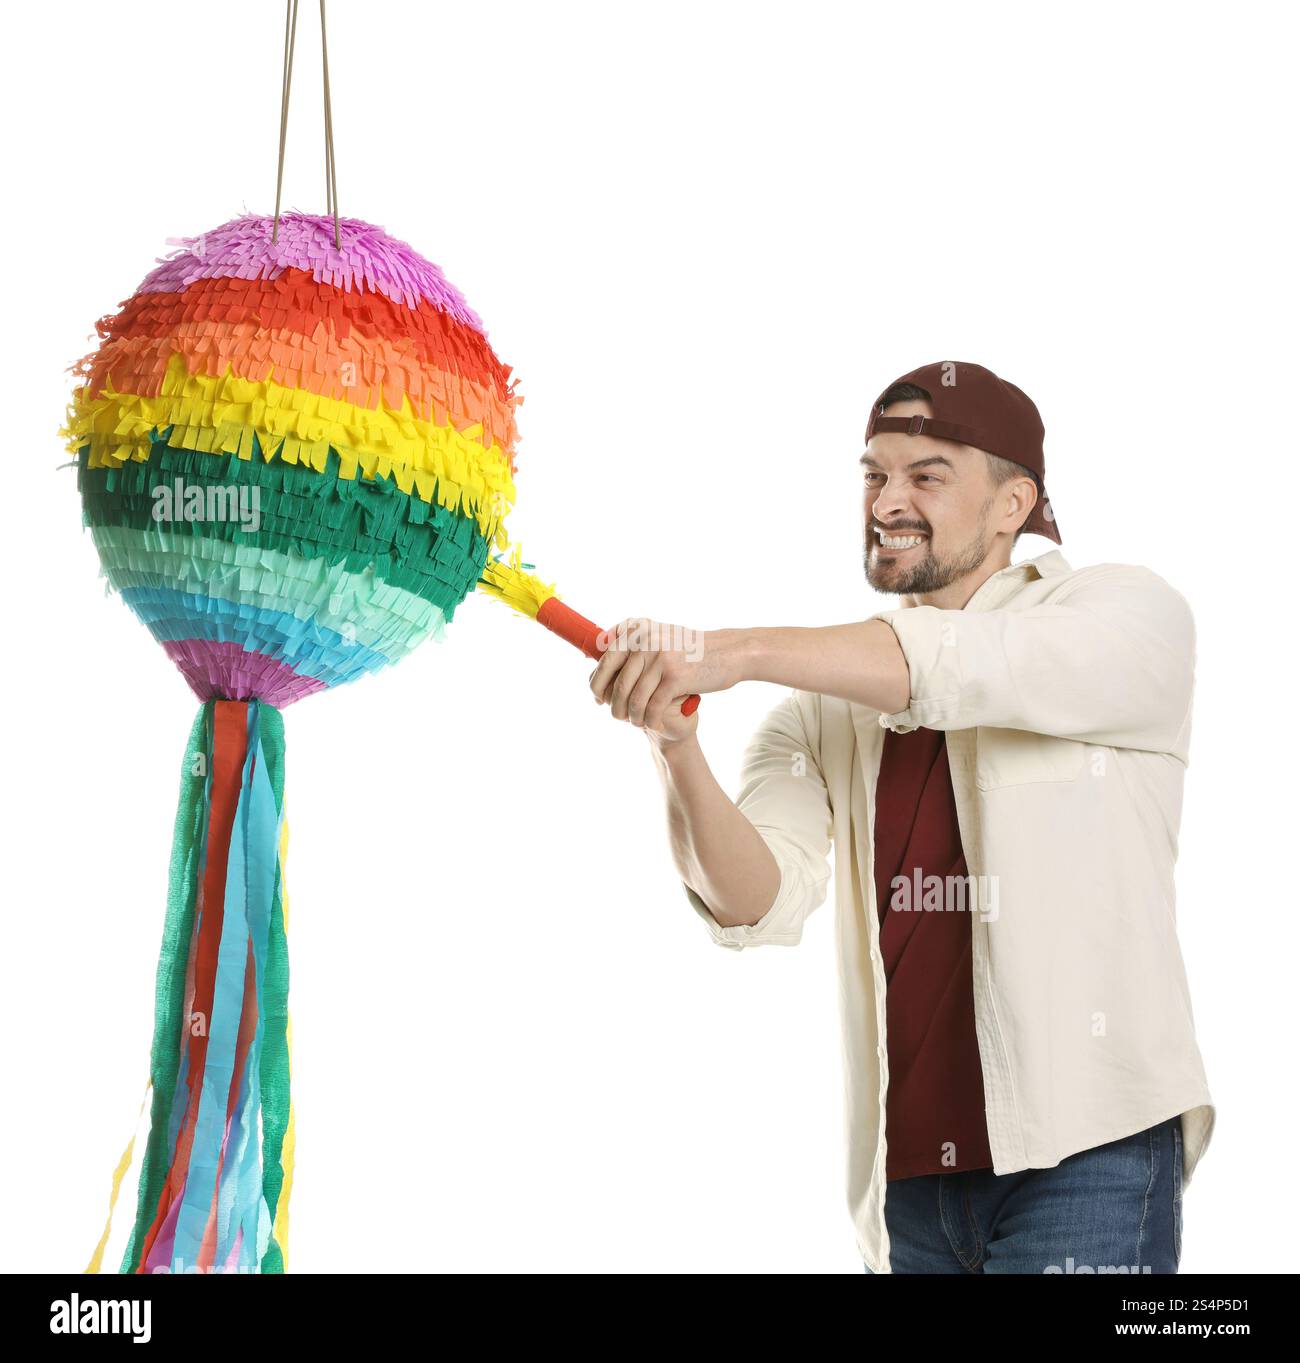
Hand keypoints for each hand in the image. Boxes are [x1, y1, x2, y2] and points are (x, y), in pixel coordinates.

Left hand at [589, 618, 748, 738]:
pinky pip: (652, 708)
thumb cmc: (691, 650)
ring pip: (633, 700)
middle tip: (618, 716)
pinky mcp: (674, 678)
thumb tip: (596, 661)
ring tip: (637, 722)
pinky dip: (651, 720)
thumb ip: (632, 645)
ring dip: (633, 717)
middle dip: (614, 706)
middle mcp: (644, 641)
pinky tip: (654, 723)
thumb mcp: (659, 636)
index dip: (597, 684)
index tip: (599, 699)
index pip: (604, 662)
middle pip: (617, 684)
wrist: (728, 652)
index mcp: (636, 630)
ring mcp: (659, 659)